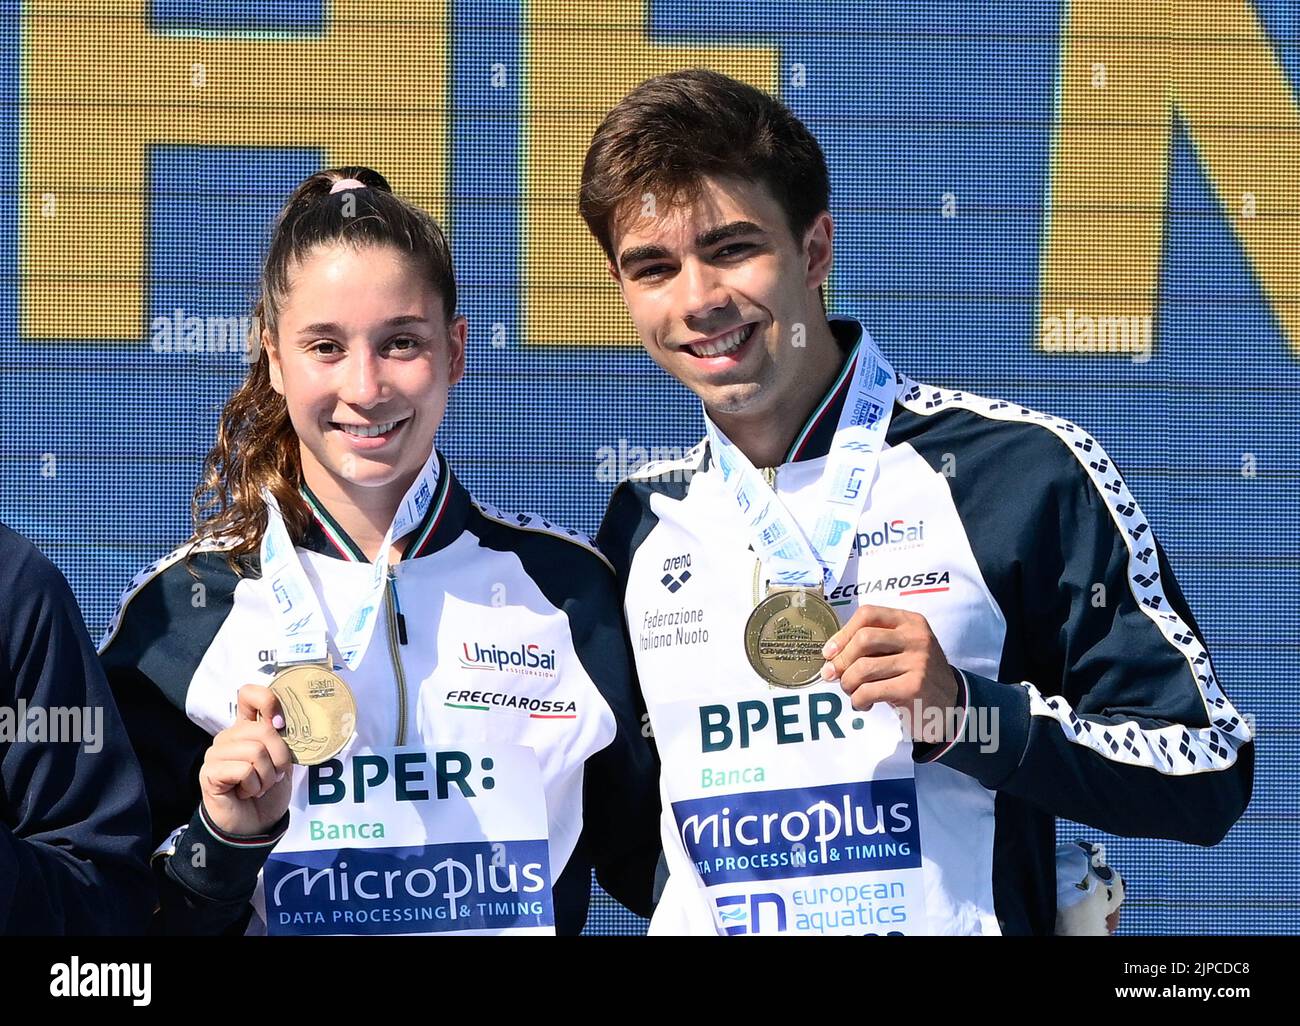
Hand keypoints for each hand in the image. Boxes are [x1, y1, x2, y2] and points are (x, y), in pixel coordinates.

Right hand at [199, 684, 293, 835]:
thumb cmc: (268, 792)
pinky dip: (254, 786)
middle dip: (280, 757)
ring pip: (255, 751)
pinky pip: (244, 770)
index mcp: (247, 728)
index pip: (249, 694)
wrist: (255, 825)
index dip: (268, 701)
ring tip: (258, 787)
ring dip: (267, 776)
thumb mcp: (283, 761)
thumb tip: (282, 722)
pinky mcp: (209, 772)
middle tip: (274, 775)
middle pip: (263, 730)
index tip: (281, 723)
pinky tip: (246, 793)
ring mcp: (216, 753)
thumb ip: (282, 739)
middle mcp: (229, 736)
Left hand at [819, 605, 958, 743]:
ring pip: (863, 668)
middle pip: (863, 639)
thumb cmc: (915, 674)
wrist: (951, 704)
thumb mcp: (901, 649)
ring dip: (848, 684)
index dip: (842, 633)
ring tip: (852, 692)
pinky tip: (864, 704)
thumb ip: (872, 645)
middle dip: (841, 661)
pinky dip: (858, 700)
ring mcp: (918, 662)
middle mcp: (917, 638)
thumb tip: (830, 655)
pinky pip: (870, 691)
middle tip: (834, 676)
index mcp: (910, 621)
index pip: (868, 614)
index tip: (829, 652)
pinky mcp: (914, 687)